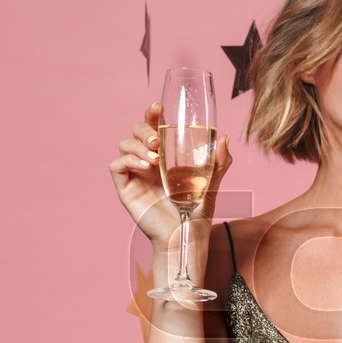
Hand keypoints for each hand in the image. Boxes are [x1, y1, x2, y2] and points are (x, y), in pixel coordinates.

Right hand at [107, 100, 233, 250]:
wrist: (186, 235)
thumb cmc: (197, 212)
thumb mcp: (212, 183)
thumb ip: (219, 162)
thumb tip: (224, 138)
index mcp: (165, 156)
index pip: (154, 128)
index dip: (152, 114)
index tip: (159, 107)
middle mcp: (148, 162)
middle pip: (136, 132)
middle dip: (144, 129)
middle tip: (157, 142)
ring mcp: (135, 174)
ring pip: (124, 145)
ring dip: (137, 146)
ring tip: (154, 158)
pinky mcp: (125, 188)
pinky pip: (117, 165)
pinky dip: (129, 161)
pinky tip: (145, 167)